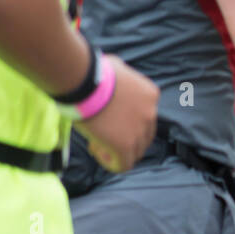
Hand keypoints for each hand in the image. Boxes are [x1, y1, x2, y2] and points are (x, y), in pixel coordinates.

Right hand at [75, 56, 158, 171]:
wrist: (84, 80)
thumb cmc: (92, 70)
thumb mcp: (116, 68)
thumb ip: (120, 77)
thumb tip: (112, 74)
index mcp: (150, 95)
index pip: (145, 116)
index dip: (128, 121)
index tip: (108, 118)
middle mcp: (150, 114)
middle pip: (144, 136)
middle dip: (126, 138)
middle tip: (103, 135)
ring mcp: (139, 131)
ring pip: (135, 152)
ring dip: (117, 151)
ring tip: (97, 143)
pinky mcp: (125, 145)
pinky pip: (123, 164)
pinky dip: (112, 163)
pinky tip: (97, 152)